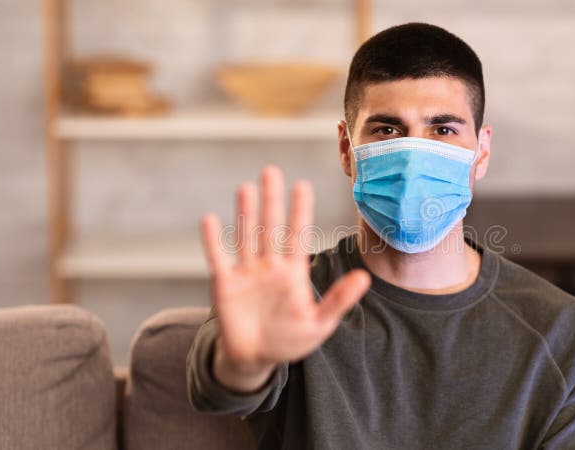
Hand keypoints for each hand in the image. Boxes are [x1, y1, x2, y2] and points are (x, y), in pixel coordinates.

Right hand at [200, 166, 369, 391]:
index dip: (300, 211)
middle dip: (271, 200)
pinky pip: (218, 258)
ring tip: (246, 188)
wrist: (255, 358)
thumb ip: (339, 300)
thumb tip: (365, 278)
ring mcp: (246, 272)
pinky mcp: (225, 284)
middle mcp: (270, 265)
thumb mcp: (319, 323)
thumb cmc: (289, 340)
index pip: (298, 234)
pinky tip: (209, 219)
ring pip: (246, 236)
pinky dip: (213, 241)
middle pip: (270, 227)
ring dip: (245, 213)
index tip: (302, 185)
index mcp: (293, 271)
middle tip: (271, 170)